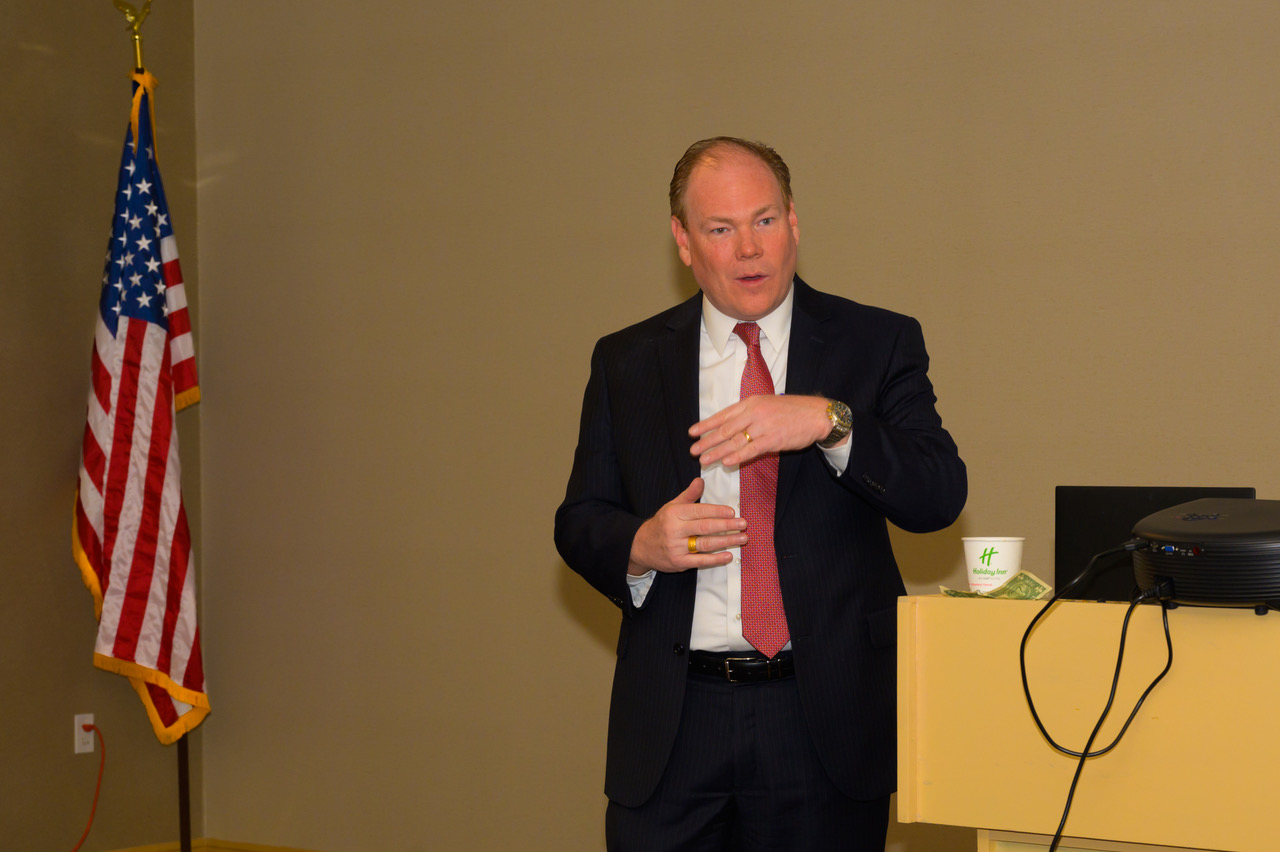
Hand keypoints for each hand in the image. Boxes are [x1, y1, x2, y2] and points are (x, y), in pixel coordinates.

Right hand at [628, 478, 747, 574]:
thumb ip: (689, 495)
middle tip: (743, 524)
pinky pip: (700, 561)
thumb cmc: (661, 524)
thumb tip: (700, 480)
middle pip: (705, 527)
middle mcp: (675, 530)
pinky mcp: (679, 562)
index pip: (699, 511)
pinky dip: (715, 559)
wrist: (641, 546)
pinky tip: (728, 555)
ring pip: (705, 544)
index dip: (717, 511)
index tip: (732, 512)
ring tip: (742, 538)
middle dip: (726, 526)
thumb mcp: (672, 506)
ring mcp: (676, 547)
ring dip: (726, 541)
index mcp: (675, 513)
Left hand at [688, 394, 833, 467]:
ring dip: (717, 451)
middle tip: (693, 451)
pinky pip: (751, 449)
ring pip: (735, 441)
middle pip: (725, 429)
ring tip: (704, 460)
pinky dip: (737, 456)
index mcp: (750, 403)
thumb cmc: (792, 411)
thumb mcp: (767, 404)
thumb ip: (749, 414)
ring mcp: (763, 426)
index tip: (692, 432)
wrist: (817, 415)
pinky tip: (726, 462)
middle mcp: (754, 413)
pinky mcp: (773, 439)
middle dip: (707, 441)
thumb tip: (731, 425)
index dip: (706, 424)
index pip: (723, 415)